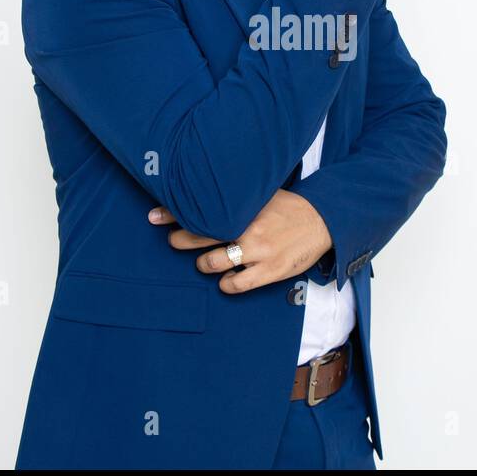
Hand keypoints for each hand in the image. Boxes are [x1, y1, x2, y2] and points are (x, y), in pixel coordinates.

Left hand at [149, 190, 332, 293]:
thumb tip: (206, 191)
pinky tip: (226, 279)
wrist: (322, 221)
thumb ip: (236, 195)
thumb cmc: (287, 207)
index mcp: (244, 207)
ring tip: (205, 262)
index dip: (173, 213)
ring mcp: (258, 251)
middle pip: (199, 236)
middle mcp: (248, 227)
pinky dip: (226, 284)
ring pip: (213, 263)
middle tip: (175, 241)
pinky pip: (236, 284)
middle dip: (179, 241)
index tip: (154, 216)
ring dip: (203, 264)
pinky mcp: (269, 271)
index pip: (202, 208)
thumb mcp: (262, 193)